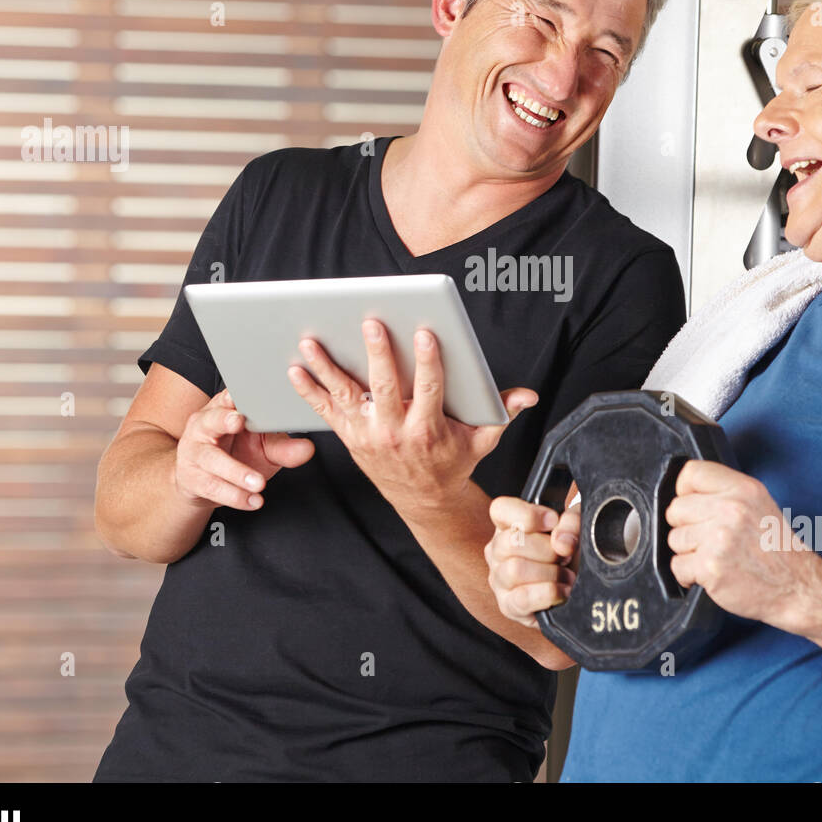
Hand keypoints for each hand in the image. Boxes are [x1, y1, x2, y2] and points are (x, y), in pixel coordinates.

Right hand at [174, 389, 314, 510]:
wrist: (204, 481)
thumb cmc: (237, 452)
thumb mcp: (263, 446)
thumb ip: (284, 447)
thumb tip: (308, 448)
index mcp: (223, 409)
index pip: (227, 397)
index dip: (233, 395)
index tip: (241, 396)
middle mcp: (204, 425)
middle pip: (211, 420)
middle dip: (223, 419)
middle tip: (239, 421)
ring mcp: (195, 451)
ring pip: (212, 458)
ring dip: (236, 471)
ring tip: (258, 483)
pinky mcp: (192, 476)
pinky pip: (212, 485)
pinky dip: (234, 495)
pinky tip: (253, 500)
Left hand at [287, 320, 536, 511]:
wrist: (423, 498)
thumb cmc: (452, 461)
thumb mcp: (482, 440)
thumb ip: (502, 414)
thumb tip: (527, 396)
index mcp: (429, 429)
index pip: (430, 390)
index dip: (429, 361)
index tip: (426, 333)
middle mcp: (395, 432)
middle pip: (385, 387)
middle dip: (378, 354)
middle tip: (371, 323)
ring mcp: (368, 434)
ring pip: (346, 396)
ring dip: (327, 368)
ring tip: (312, 341)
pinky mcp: (350, 436)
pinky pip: (325, 411)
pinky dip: (308, 390)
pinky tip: (294, 368)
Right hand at [485, 488, 579, 627]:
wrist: (578, 589)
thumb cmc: (570, 552)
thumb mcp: (576, 527)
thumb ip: (571, 522)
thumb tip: (561, 541)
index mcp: (508, 525)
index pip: (500, 509)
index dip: (528, 514)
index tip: (553, 521)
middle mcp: (497, 551)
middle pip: (511, 542)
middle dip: (547, 550)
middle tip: (564, 556)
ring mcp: (499, 579)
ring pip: (515, 570)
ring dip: (550, 573)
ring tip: (565, 575)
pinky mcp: (508, 606)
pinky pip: (522, 598)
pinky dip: (548, 593)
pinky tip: (562, 591)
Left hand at [665, 459, 815, 627]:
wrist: (797, 586)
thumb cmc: (776, 548)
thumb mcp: (758, 504)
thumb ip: (724, 492)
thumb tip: (684, 491)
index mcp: (742, 489)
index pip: (691, 473)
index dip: (685, 491)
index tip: (693, 506)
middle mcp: (731, 509)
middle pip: (675, 508)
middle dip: (686, 526)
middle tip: (710, 539)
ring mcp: (720, 539)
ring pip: (674, 539)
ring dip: (689, 552)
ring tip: (716, 557)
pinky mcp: (710, 567)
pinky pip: (677, 566)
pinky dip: (689, 575)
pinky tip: (712, 573)